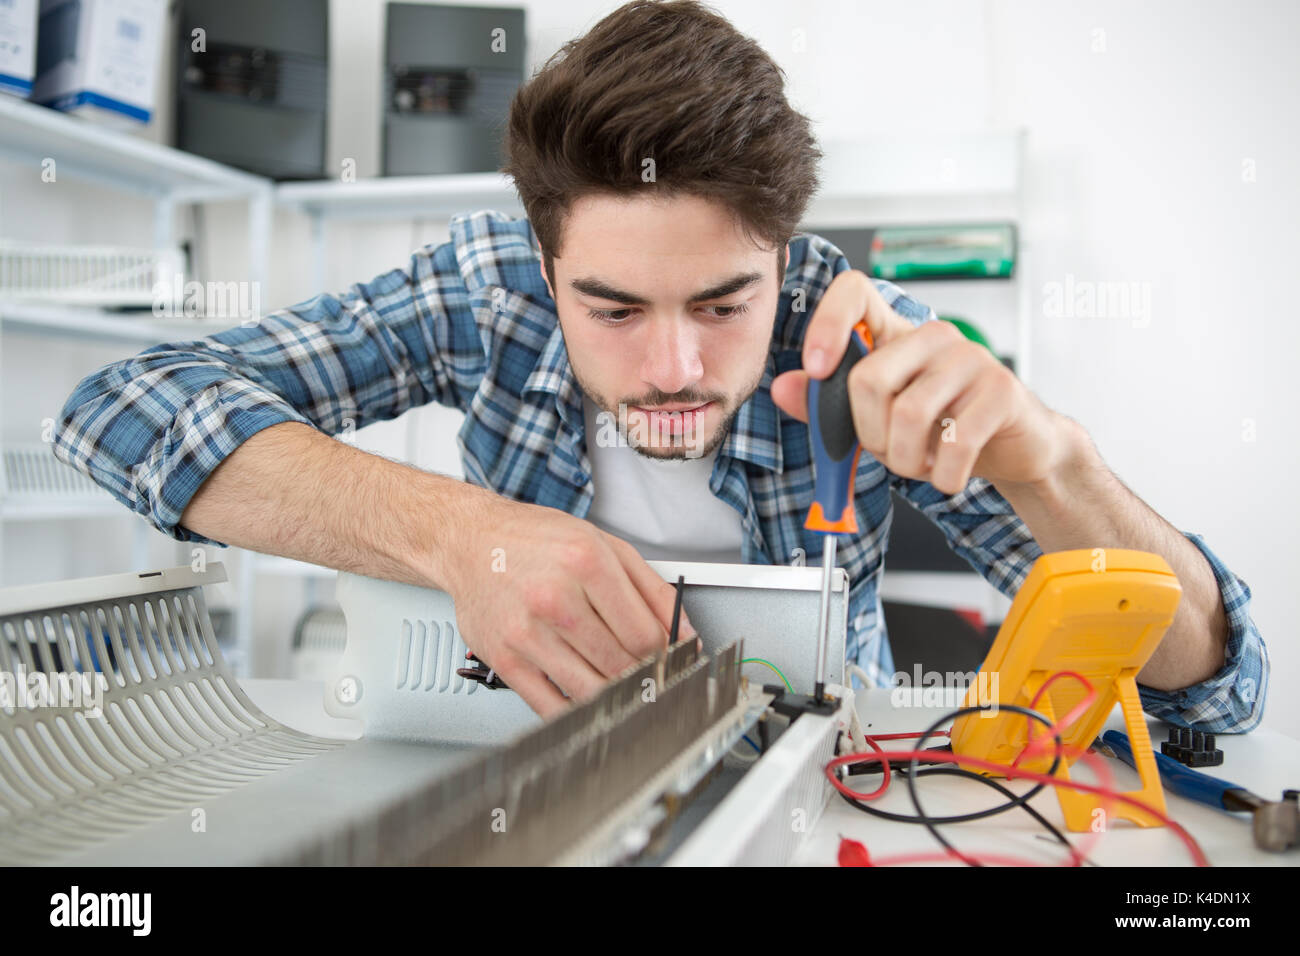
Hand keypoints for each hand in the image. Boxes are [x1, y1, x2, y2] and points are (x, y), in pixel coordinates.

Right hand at [439, 495, 695, 717]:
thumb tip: (684, 631)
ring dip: (615, 697)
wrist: (469, 541)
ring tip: (622, 686)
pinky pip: (550, 706)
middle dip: (644, 676)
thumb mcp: (605, 545)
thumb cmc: (535, 541)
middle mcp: (555, 598)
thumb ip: (651, 589)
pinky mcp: (504, 659)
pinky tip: (587, 700)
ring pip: (591, 691)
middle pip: (621, 665)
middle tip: (651, 676)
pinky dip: (577, 713)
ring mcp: (527, 633)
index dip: (667, 655)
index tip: (671, 661)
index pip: (645, 635)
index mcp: (587, 563)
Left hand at [770, 270, 1071, 495]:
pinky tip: (946, 475)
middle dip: (868, 435)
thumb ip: (828, 404)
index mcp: (897, 335)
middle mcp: (933, 336)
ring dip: (906, 461)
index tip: (817, 367)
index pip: (855, 291)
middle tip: (889, 452)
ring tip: (920, 466)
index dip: (828, 323)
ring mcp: (971, 358)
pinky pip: (954, 441)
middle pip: (868, 379)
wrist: (1015, 447)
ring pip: (909, 415)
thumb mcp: (878, 419)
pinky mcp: (1002, 390)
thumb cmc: (941, 428)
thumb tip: (781, 386)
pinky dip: (942, 475)